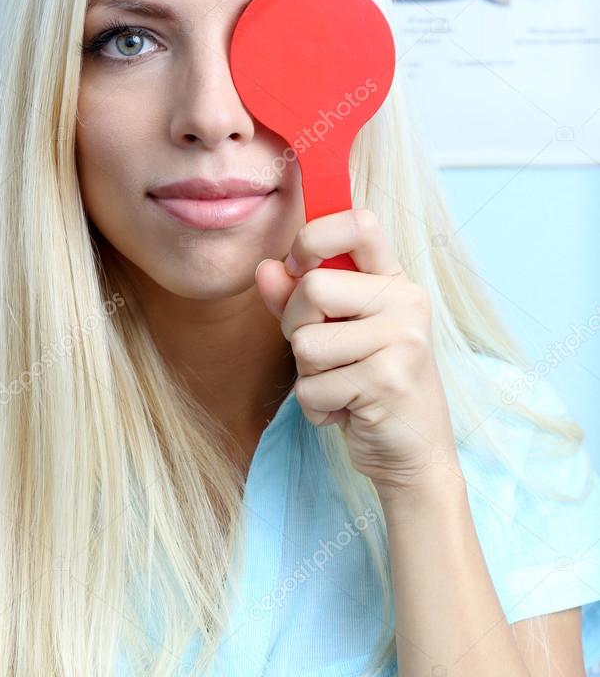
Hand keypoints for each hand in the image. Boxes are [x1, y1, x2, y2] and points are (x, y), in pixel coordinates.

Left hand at [255, 208, 460, 502]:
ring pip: (306, 342)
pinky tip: (347, 410)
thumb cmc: (368, 384)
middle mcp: (406, 301)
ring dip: (308, 374)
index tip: (298, 266)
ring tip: (340, 384)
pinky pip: (312, 387)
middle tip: (322, 354)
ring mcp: (402, 340)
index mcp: (394, 280)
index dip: (313, 237)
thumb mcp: (332, 333)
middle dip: (297, 326)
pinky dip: (316, 407)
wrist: (412, 454)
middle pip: (312, 287)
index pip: (359, 223)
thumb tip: (264, 268)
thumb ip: (295, 298)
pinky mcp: (388, 381)